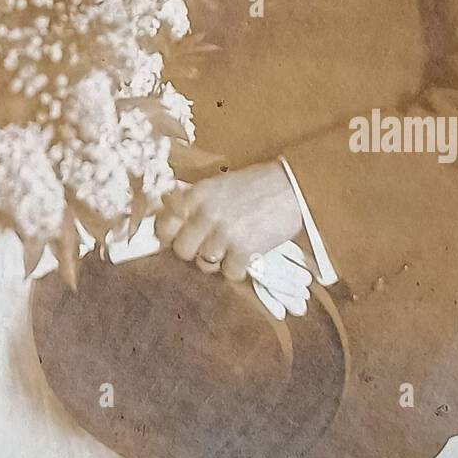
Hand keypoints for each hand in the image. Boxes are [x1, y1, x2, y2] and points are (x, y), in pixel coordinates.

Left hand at [155, 158, 303, 281]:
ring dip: (217, 261)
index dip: (168, 234)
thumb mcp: (219, 184)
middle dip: (193, 251)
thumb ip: (196, 202)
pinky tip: (246, 254)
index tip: (177, 237)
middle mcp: (206, 214)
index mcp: (197, 194)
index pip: (165, 223)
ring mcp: (224, 234)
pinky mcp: (244, 250)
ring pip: (204, 264)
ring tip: (231, 249)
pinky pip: (229, 273)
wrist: (293, 186)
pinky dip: (238, 268)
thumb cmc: (256, 185)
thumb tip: (173, 220)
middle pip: (181, 250)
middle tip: (207, 246)